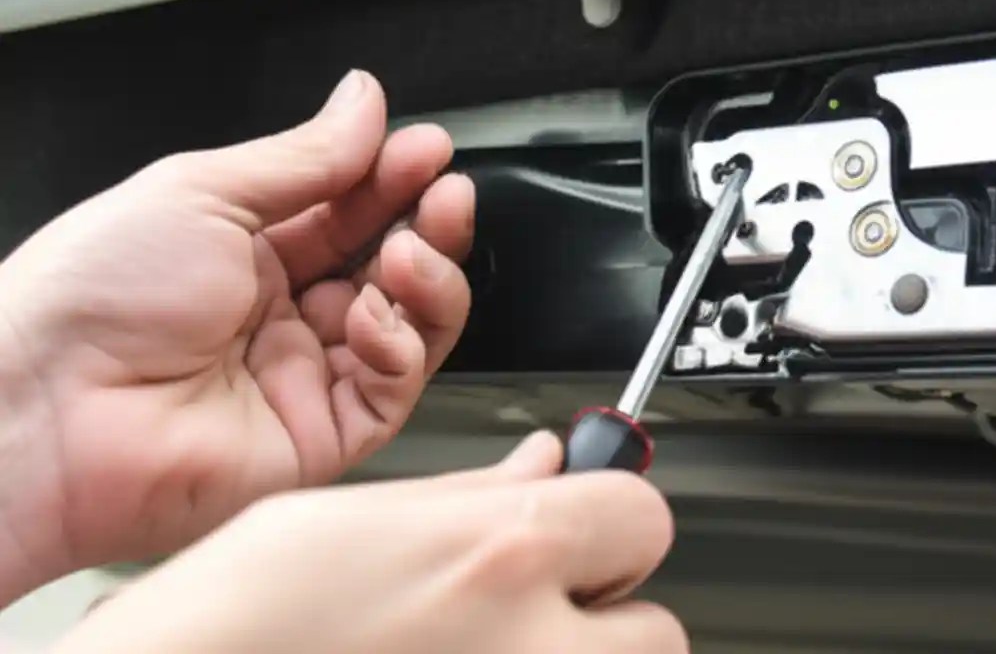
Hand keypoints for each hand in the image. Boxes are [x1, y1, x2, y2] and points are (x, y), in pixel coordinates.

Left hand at [0, 71, 472, 600]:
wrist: (44, 407)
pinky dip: (401, 346)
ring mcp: (302, 377)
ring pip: (406, 327)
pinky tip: (377, 315)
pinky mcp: (322, 435)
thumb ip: (303, 157)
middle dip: (426, 226)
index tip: (427, 151)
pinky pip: (392, 388)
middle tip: (446, 195)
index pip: (346, 210)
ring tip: (413, 250)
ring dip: (427, 281)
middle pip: (385, 266)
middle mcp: (280, 316)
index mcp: (244, 254)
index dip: (392, 179)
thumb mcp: (203, 193)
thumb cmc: (90, 297)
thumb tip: (363, 105)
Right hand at [53, 432, 687, 653]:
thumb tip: (544, 465)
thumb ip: (471, 496)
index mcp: (498, 559)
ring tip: (492, 652)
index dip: (609, 517)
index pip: (641, 514)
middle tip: (543, 612)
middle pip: (658, 628)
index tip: (585, 527)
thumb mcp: (351, 520)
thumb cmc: (233, 625)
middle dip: (609, 614)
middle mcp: (526, 651)